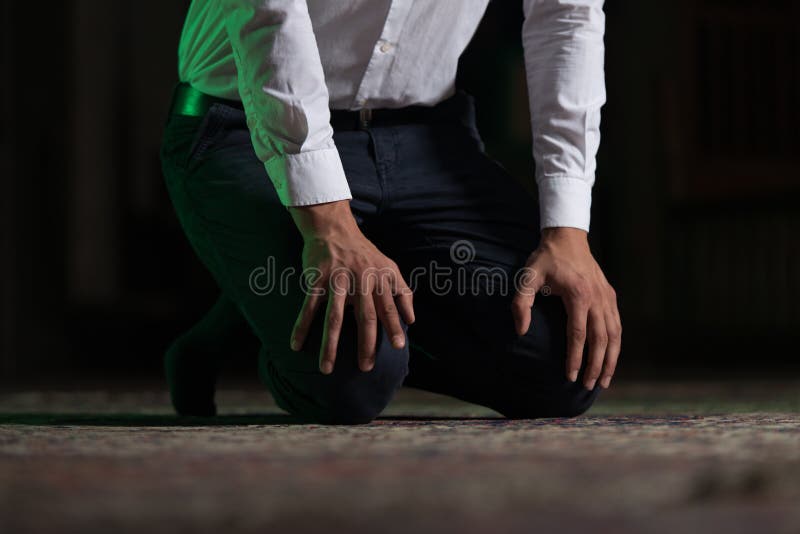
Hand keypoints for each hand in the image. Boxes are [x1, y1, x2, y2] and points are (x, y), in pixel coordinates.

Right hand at [288, 200, 414, 373]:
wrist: (334, 229)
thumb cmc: (364, 252)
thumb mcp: (389, 267)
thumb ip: (402, 292)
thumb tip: (412, 320)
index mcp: (379, 279)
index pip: (389, 307)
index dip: (395, 326)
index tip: (398, 346)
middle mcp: (360, 281)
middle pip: (365, 317)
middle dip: (366, 344)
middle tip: (365, 367)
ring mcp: (337, 280)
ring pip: (334, 318)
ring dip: (330, 345)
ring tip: (327, 368)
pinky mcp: (316, 279)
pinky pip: (308, 307)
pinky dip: (302, 327)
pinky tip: (296, 345)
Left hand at [512, 227, 620, 388]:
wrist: (568, 237)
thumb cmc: (546, 259)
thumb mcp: (527, 276)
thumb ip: (521, 303)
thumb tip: (521, 331)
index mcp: (577, 295)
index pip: (578, 335)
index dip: (575, 358)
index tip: (570, 376)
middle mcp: (597, 298)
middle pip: (600, 339)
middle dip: (594, 366)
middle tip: (587, 386)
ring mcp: (607, 297)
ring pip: (614, 335)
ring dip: (610, 359)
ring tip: (603, 380)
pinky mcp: (611, 296)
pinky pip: (617, 325)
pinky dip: (616, 344)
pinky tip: (611, 358)